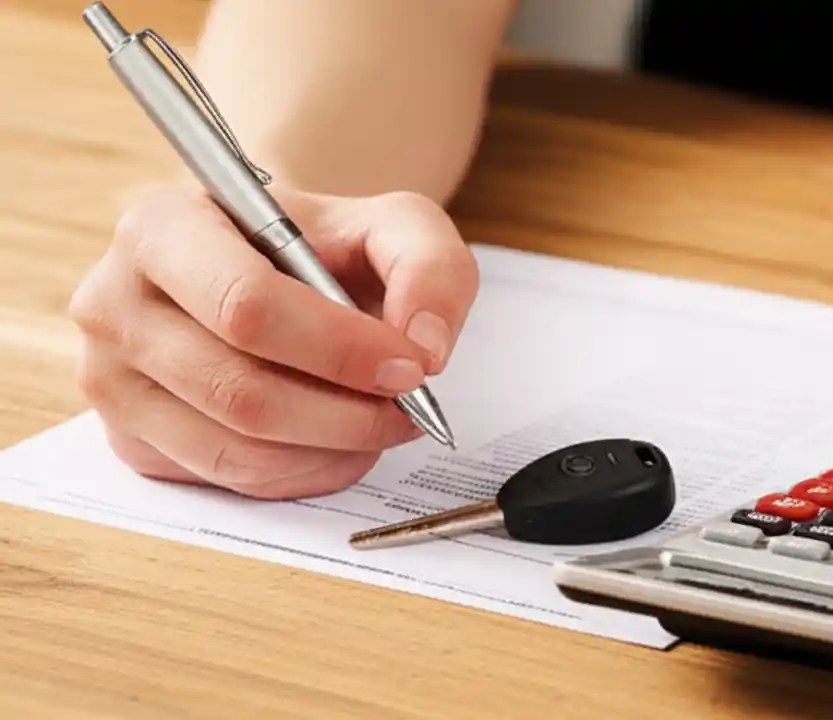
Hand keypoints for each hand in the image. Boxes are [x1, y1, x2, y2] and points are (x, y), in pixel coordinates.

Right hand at [69, 186, 477, 498]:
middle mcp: (115, 302)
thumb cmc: (322, 245)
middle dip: (347, 412)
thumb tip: (425, 347)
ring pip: (237, 449)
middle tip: (408, 407)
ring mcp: (112, 379)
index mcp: (163, 227)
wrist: (274, 268)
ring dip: (333, 450)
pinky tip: (338, 441)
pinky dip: (305, 472)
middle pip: (240, 391)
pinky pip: (228, 480)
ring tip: (381, 422)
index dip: (340, 350)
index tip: (410, 366)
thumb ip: (429, 266)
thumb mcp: (391, 224)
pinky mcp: (131, 440)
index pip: (246, 306)